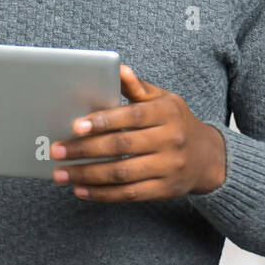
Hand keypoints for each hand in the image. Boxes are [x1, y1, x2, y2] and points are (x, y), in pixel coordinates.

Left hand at [49, 64, 225, 200]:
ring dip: (87, 175)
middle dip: (85, 150)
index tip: (75, 125)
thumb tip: (118, 69)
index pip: (131, 116)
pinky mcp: (165, 190)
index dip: (103, 121)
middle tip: (57, 150)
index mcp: (166, 113)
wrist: (208, 157)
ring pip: (122, 174)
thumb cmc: (176, 122)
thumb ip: (137, 88)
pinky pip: (129, 195)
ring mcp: (168, 167)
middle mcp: (170, 140)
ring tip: (61, 174)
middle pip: (122, 146)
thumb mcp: (163, 100)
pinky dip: (102, 194)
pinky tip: (81, 190)